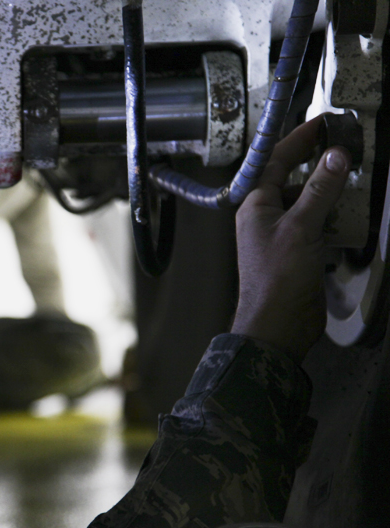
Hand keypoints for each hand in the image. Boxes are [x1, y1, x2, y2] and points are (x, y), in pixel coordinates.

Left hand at [231, 115, 351, 363]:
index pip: (274, 161)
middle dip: (315, 162)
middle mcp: (264, 216)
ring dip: (327, 188)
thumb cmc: (279, 276)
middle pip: (290, 178)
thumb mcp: (301, 228)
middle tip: (345, 144)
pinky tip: (352, 209)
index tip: (323, 122)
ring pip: (305, 201)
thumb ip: (319, 191)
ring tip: (355, 173)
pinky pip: (315, 223)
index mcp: (255, 205)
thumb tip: (337, 156)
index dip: (298, 140)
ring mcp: (280, 234)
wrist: (277, 324)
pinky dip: (332, 214)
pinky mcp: (297, 251)